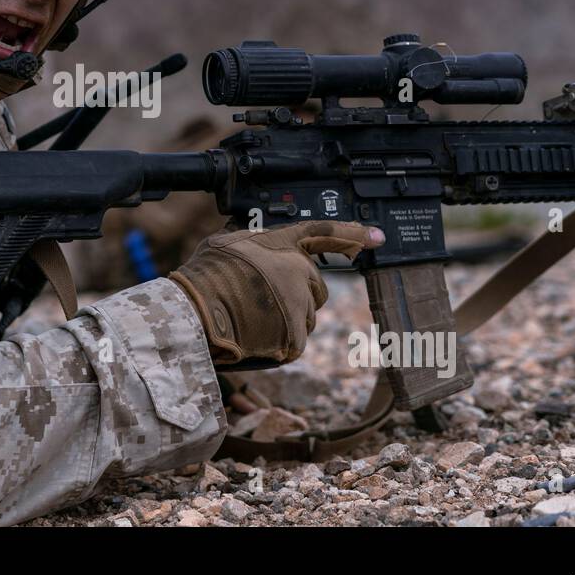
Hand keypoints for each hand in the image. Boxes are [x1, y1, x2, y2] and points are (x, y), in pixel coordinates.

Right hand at [169, 220, 384, 368]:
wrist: (196, 312)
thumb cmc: (205, 276)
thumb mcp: (227, 241)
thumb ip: (253, 242)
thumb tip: (254, 245)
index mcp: (283, 245)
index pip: (325, 233)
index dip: (353, 233)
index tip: (378, 237)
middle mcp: (298, 271)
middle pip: (314, 287)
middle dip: (296, 295)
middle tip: (262, 299)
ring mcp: (299, 304)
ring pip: (305, 316)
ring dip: (286, 319)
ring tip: (251, 317)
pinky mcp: (296, 335)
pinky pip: (294, 340)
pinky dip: (278, 342)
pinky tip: (255, 335)